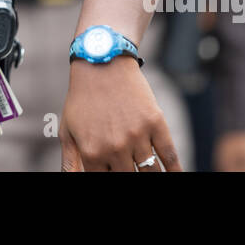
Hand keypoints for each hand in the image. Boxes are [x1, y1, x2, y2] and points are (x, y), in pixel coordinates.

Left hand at [60, 56, 180, 170]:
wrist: (102, 63)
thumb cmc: (82, 99)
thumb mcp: (68, 130)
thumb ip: (70, 162)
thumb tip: (72, 181)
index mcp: (92, 152)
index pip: (104, 182)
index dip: (109, 179)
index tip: (115, 172)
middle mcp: (115, 148)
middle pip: (129, 178)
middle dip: (130, 177)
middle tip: (130, 170)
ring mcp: (137, 136)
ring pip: (151, 172)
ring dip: (151, 176)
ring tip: (148, 173)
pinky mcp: (155, 123)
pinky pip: (170, 155)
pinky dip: (176, 171)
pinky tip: (176, 175)